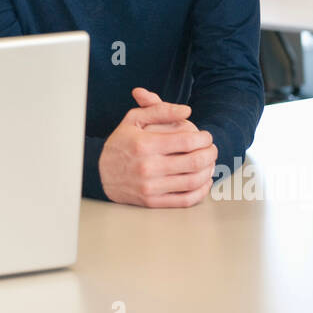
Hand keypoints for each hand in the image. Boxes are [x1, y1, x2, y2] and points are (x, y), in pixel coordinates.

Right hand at [98, 88, 218, 207]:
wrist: (99, 173)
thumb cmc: (120, 143)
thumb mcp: (133, 119)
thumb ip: (160, 110)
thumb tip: (187, 110)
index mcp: (145, 144)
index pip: (187, 140)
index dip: (204, 138)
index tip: (207, 136)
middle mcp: (148, 167)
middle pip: (194, 161)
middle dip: (211, 153)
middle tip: (213, 149)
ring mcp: (151, 187)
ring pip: (193, 181)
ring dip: (209, 171)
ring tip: (210, 163)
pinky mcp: (153, 202)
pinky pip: (185, 200)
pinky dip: (201, 191)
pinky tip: (204, 181)